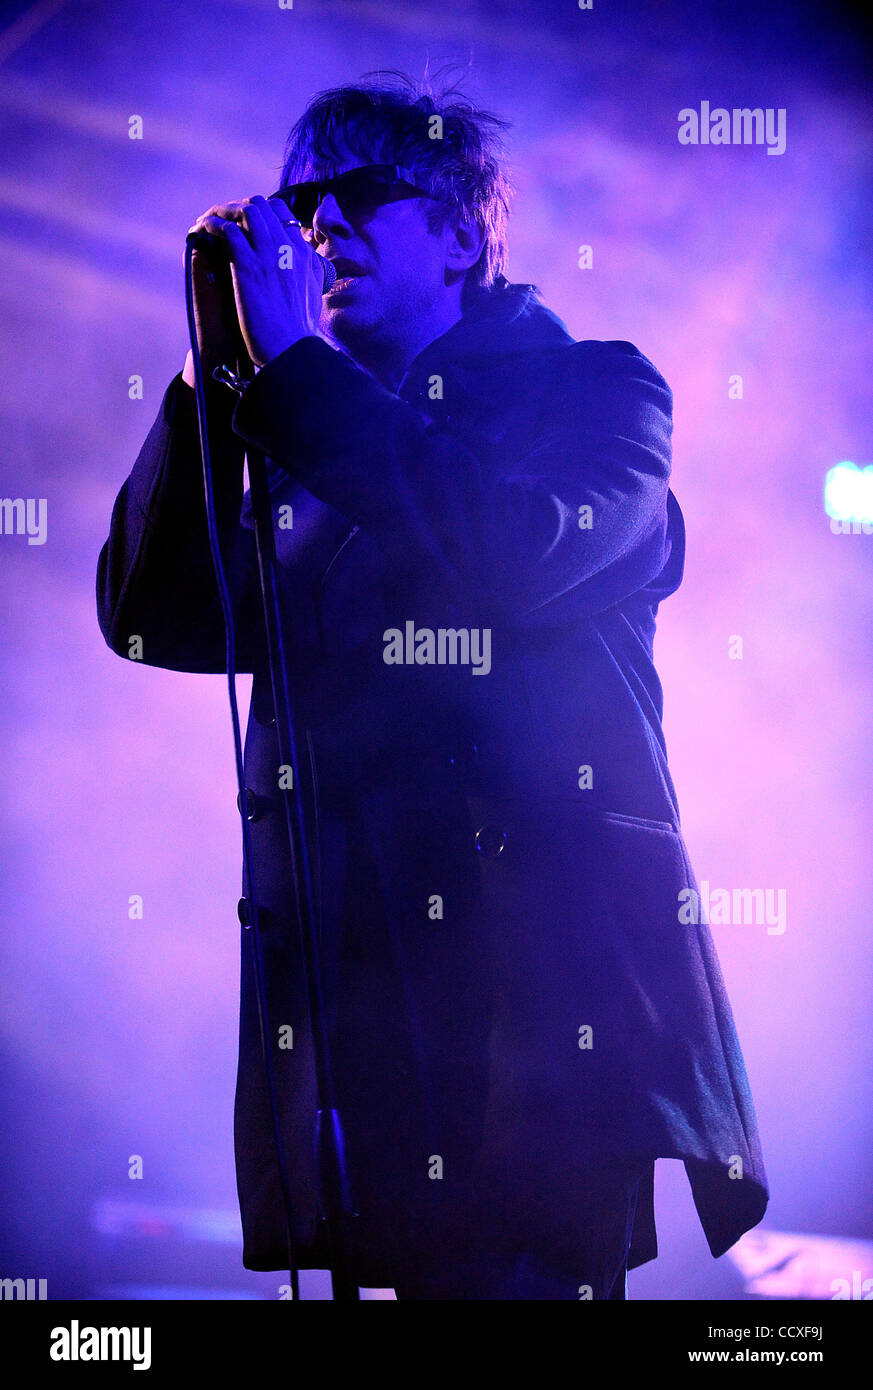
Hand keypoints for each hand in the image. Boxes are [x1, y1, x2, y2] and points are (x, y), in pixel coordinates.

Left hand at [186, 195, 325, 368]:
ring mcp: (269, 255)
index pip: (282, 213)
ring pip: (246, 211)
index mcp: (305, 253)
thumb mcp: (314, 292)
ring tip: (209, 221)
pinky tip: (203, 230)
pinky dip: (213, 225)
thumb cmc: (299, 331)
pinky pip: (229, 231)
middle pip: (262, 206)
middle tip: (223, 221)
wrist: (292, 349)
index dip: (261, 212)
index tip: (245, 224)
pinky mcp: (249, 267)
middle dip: (239, 208)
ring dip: (224, 211)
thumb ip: (309, 271)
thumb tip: (305, 262)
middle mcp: (289, 247)